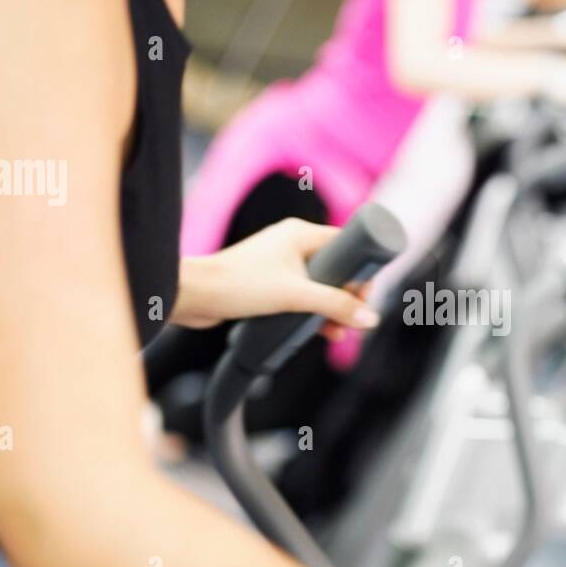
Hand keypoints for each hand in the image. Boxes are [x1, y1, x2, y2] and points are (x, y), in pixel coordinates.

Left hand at [173, 218, 380, 339]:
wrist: (195, 296)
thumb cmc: (239, 284)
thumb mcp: (296, 296)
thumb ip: (335, 306)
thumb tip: (370, 318)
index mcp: (300, 234)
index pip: (346, 244)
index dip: (361, 269)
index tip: (366, 295)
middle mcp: (291, 245)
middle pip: (336, 268)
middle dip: (347, 296)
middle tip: (354, 318)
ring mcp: (279, 265)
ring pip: (318, 286)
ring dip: (330, 309)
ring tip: (338, 332)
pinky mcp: (269, 284)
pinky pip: (301, 296)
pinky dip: (312, 312)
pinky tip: (320, 331)